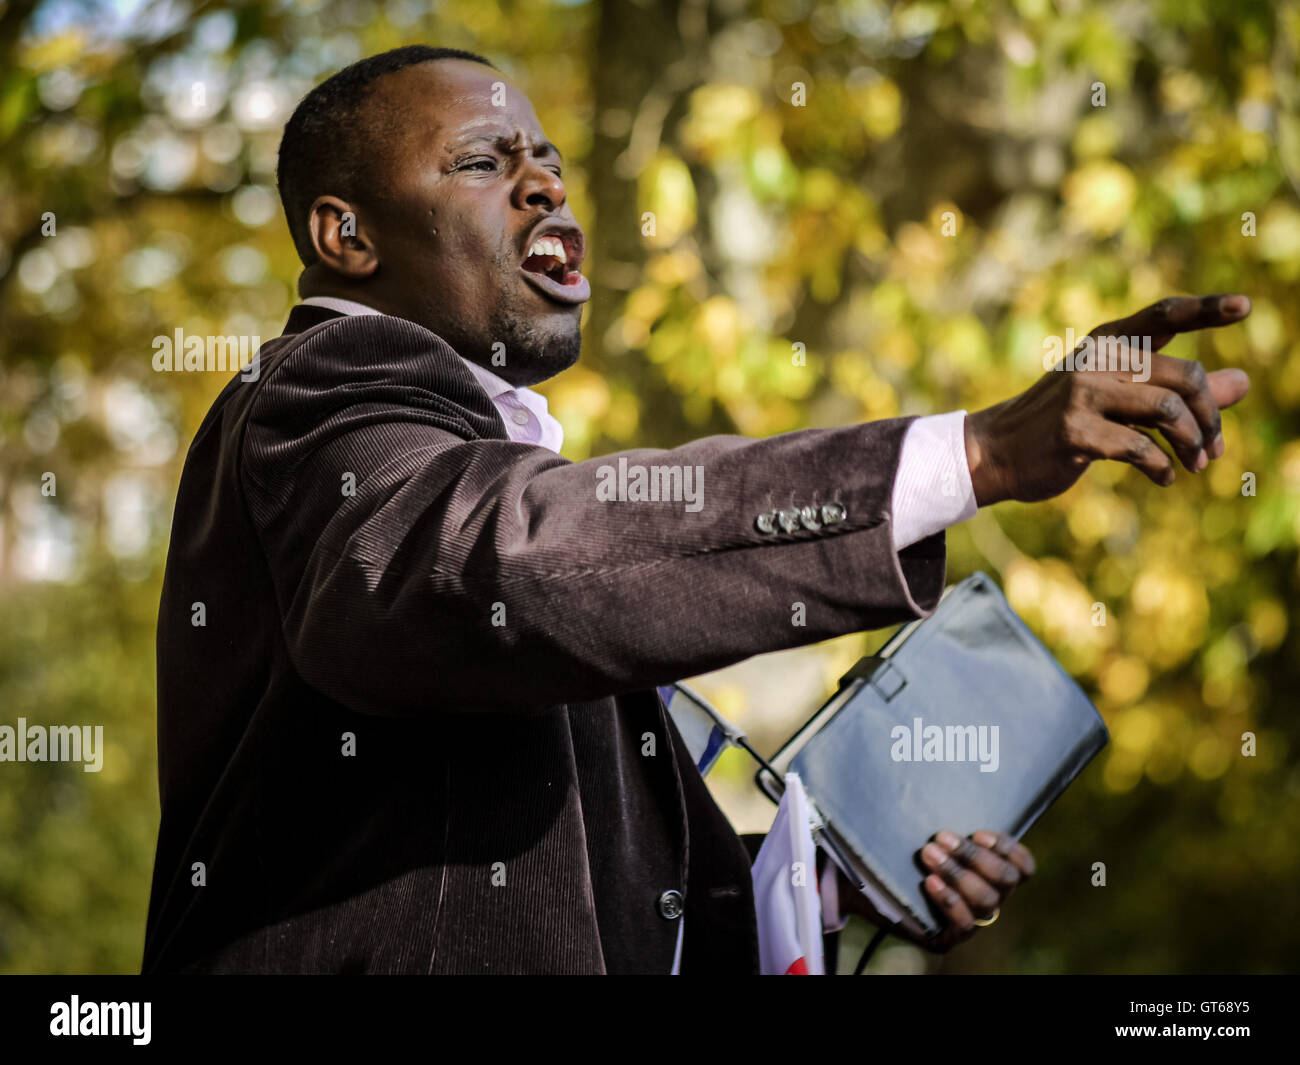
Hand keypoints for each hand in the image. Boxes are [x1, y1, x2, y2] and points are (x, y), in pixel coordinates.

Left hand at [835, 829, 1034, 952]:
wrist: (864, 881)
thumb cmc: (899, 847)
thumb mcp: (921, 827)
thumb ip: (939, 816)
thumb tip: (938, 775)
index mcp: (991, 869)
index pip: (1023, 866)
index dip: (1009, 848)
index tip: (978, 832)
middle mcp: (989, 895)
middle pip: (1006, 880)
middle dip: (974, 856)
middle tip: (941, 838)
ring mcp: (972, 918)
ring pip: (987, 900)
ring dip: (958, 873)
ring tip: (929, 854)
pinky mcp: (950, 936)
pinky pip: (964, 924)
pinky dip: (950, 900)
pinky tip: (931, 883)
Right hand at [964, 294, 1251, 504]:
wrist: (996, 452)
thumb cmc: (1064, 423)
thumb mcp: (1120, 399)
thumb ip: (1177, 389)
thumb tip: (1244, 383)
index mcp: (1107, 343)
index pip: (1164, 316)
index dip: (1206, 309)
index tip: (1246, 306)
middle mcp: (1096, 360)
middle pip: (1184, 376)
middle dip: (1210, 415)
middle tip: (1215, 447)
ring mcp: (1082, 395)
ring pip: (1167, 410)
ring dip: (1192, 443)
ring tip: (1195, 464)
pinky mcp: (1074, 432)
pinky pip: (1139, 448)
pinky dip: (1161, 467)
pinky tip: (1164, 478)